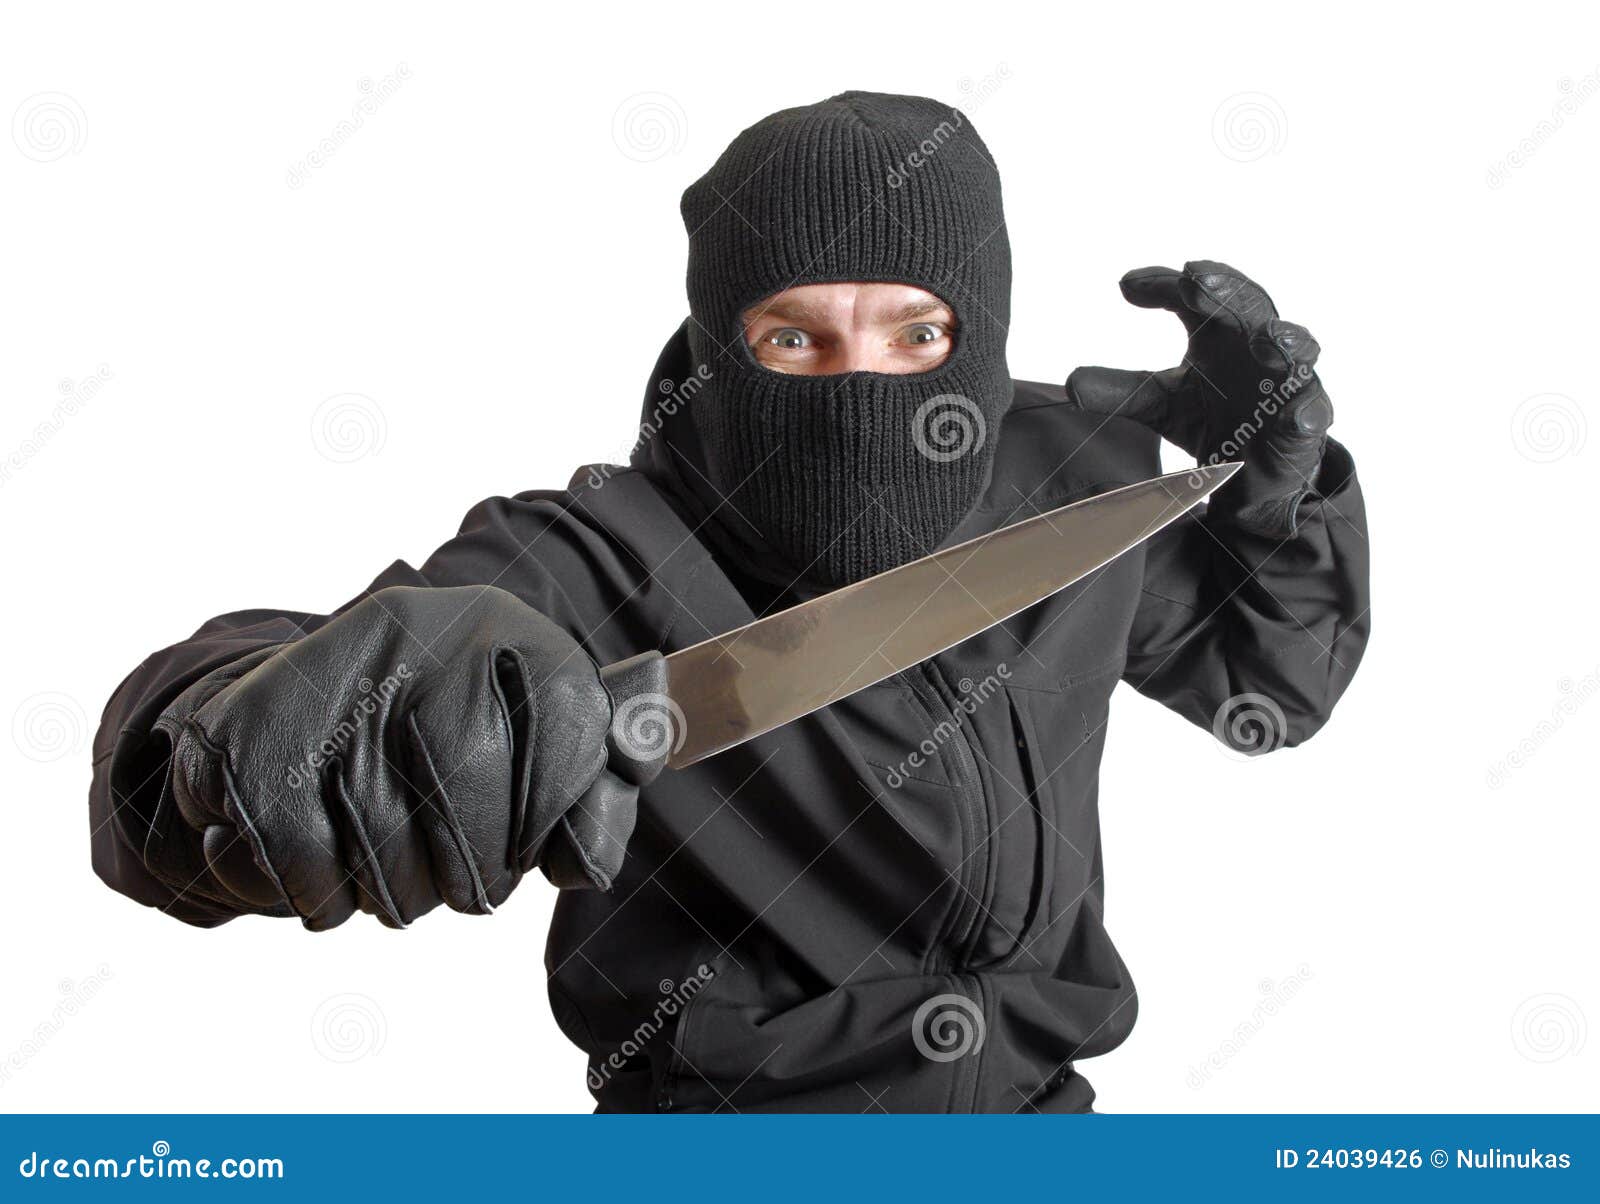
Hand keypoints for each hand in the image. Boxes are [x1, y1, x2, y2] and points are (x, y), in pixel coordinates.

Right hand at [159, 586, 651, 929]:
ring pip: (379, 825)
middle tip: (469, 891)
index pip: (568, 721)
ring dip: (399, 893)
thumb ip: (594, 810)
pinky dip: (324, 896)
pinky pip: (299, 849)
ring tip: (403, 884)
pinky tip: (335, 879)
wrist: (313, 723)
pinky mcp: (253, 724)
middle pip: (465, 775)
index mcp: (511, 627)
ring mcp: (332, 665)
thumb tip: (584, 866)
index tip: (530, 855)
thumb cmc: (460, 757)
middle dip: (475, 869)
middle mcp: (423, 624)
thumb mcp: (543, 763)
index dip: (554, 814)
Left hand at [1067, 260, 1332, 537]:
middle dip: (1226, 290)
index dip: (1164, 285)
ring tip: (1270, 341)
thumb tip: (1070, 383)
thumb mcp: (1160, 404)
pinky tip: (1300, 415)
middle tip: (1196, 276)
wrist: (1251, 473)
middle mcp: (1256, 345)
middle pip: (1248, 304)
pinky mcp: (1306, 422)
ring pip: (1298, 350)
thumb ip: (1121, 392)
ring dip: (1287, 341)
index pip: (1194, 294)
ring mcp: (1286, 381)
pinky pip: (1312, 413)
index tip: (1127, 285)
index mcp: (1218, 332)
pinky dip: (1308, 412)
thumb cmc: (1212, 418)